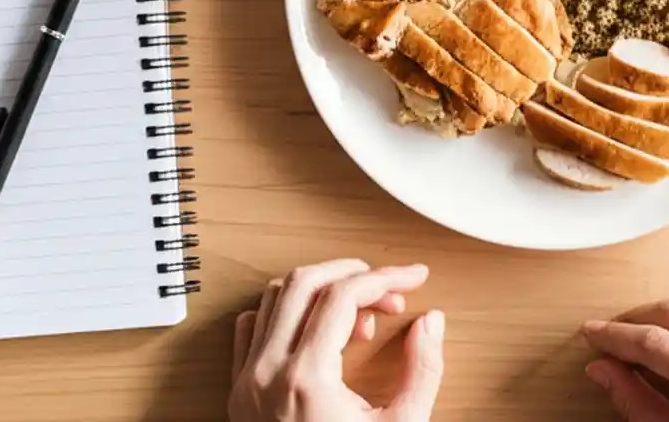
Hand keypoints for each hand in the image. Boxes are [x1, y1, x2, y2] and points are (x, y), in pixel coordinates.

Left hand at [229, 259, 444, 421]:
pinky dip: (283, 315)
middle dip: (353, 275)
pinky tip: (315, 332)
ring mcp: (246, 382)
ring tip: (357, 320)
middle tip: (388, 291)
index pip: (344, 295)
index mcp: (306, 379)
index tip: (413, 278)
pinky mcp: (238, 393)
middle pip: (305, 282)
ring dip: (320, 293)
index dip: (386, 277)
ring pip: (273, 298)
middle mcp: (267, 373)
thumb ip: (422, 370)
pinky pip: (250, 329)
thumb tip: (431, 323)